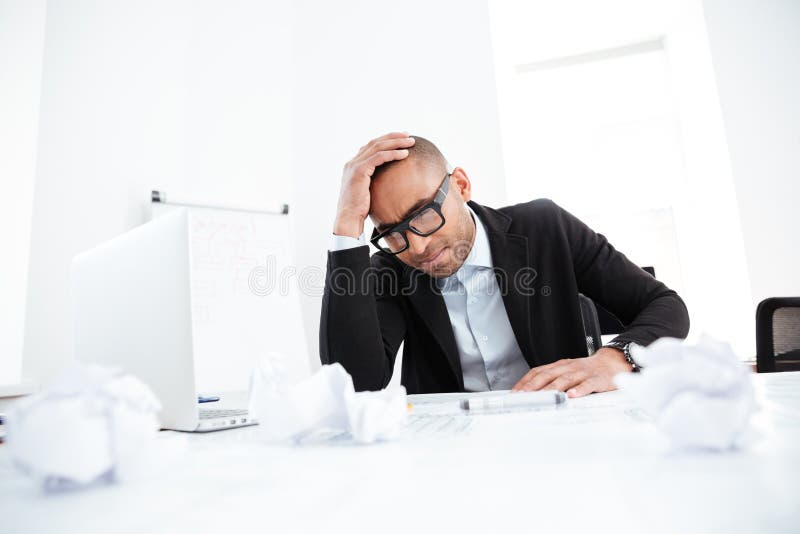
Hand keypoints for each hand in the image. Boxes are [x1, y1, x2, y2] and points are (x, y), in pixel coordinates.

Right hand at [333, 132, 415, 237]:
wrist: (348, 218)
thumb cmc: (359, 209)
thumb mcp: (367, 191)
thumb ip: (373, 181)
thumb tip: (387, 181)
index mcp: (353, 165)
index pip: (371, 146)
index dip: (386, 140)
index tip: (401, 138)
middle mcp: (352, 162)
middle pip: (375, 142)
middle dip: (393, 137)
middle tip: (408, 136)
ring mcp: (354, 165)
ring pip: (378, 147)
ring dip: (396, 143)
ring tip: (410, 142)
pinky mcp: (359, 171)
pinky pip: (379, 157)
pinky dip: (393, 154)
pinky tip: (404, 154)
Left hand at [511, 347, 631, 397]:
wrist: (611, 363)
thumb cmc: (586, 371)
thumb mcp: (566, 372)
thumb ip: (551, 381)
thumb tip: (531, 393)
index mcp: (559, 366)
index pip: (537, 372)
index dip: (525, 382)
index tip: (515, 392)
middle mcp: (568, 368)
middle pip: (547, 375)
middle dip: (533, 386)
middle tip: (522, 396)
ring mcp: (581, 373)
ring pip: (565, 380)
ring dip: (552, 389)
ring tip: (543, 397)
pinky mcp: (596, 380)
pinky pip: (587, 384)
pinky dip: (579, 390)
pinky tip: (572, 395)